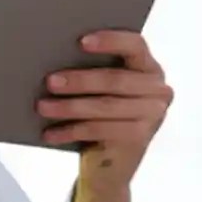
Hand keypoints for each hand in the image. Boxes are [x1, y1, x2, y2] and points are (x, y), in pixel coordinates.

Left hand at [36, 31, 172, 201]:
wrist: (111, 160)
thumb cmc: (100, 110)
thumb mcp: (100, 88)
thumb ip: (91, 68)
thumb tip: (53, 54)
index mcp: (148, 66)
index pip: (135, 45)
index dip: (110, 41)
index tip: (81, 42)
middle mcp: (158, 89)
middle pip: (116, 80)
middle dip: (80, 80)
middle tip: (49, 81)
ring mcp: (153, 116)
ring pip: (106, 106)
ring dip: (70, 107)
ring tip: (42, 107)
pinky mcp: (140, 139)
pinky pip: (101, 131)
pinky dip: (71, 131)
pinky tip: (50, 133)